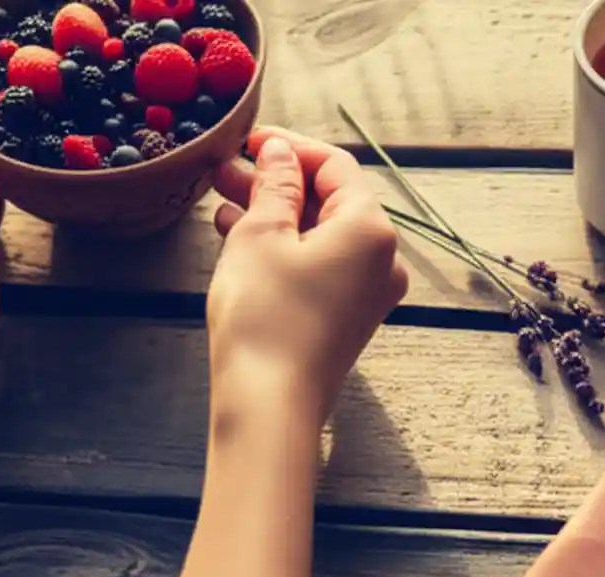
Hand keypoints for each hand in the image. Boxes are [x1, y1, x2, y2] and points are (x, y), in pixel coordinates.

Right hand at [209, 128, 407, 426]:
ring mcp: (367, 293)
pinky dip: (284, 248)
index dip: (290, 147)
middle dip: (277, 182)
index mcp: (371, 229)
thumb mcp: (260, 235)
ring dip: (274, 214)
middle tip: (226, 170)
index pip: (335, 166)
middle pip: (330, 201)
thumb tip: (280, 154)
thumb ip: (274, 186)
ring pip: (320, 235)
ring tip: (222, 200)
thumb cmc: (265, 317)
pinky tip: (237, 238)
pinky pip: (319, 266)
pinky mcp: (347, 319)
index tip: (248, 142)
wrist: (270, 406)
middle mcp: (381, 260)